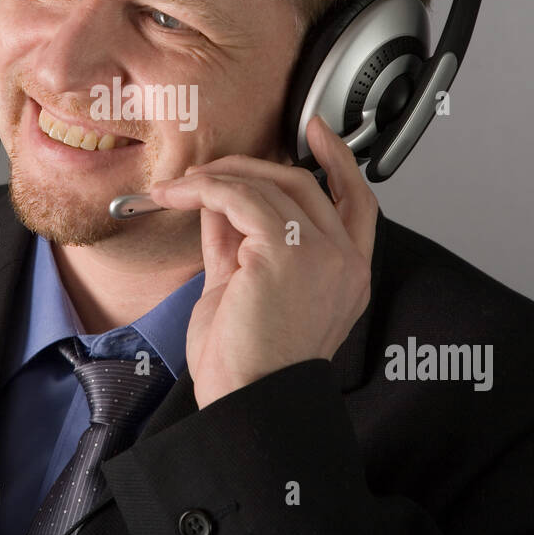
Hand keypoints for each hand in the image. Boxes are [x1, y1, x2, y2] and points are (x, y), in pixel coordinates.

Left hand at [147, 114, 379, 409]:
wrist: (245, 404)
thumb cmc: (246, 367)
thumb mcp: (243, 290)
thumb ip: (238, 243)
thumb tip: (220, 204)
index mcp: (347, 275)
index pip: (356, 201)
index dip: (338, 160)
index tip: (316, 130)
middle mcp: (346, 262)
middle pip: (307, 183)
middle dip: (252, 166)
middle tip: (210, 168)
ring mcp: (323, 254)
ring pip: (273, 183)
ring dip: (218, 178)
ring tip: (180, 187)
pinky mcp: (288, 251)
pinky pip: (242, 196)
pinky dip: (205, 188)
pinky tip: (177, 195)